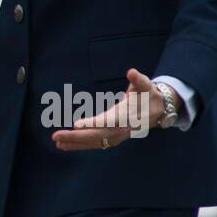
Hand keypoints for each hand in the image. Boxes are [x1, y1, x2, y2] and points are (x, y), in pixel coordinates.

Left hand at [50, 69, 182, 150]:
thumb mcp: (146, 85)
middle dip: (77, 137)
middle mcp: (122, 129)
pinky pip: (97, 143)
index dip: (93, 123)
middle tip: (56, 137)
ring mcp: (119, 135)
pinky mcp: (115, 137)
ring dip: (77, 144)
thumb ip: (139, 80)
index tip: (76, 125)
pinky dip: (83, 144)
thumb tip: (132, 72)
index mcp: (128, 116)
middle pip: (97, 135)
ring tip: (58, 143)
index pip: (108, 121)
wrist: (160, 111)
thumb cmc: (150, 95)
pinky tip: (68, 145)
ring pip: (96, 142)